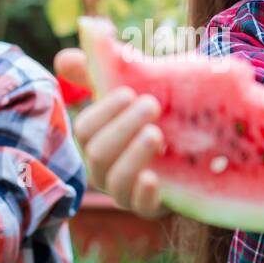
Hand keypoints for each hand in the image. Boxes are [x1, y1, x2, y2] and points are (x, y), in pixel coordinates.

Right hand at [54, 47, 167, 218]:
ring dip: (133, 156)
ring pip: (115, 180)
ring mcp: (124, 191)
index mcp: (95, 140)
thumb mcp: (130, 91)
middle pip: (98, 153)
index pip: (85, 129)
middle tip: (152, 105)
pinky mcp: (149, 207)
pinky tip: (154, 177)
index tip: (130, 92)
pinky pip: (138, 207)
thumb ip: (100, 71)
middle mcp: (103, 168)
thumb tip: (69, 54)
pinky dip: (143, 193)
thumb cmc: (153, 117)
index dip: (104, 111)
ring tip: (156, 134)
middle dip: (123, 128)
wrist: (194, 151)